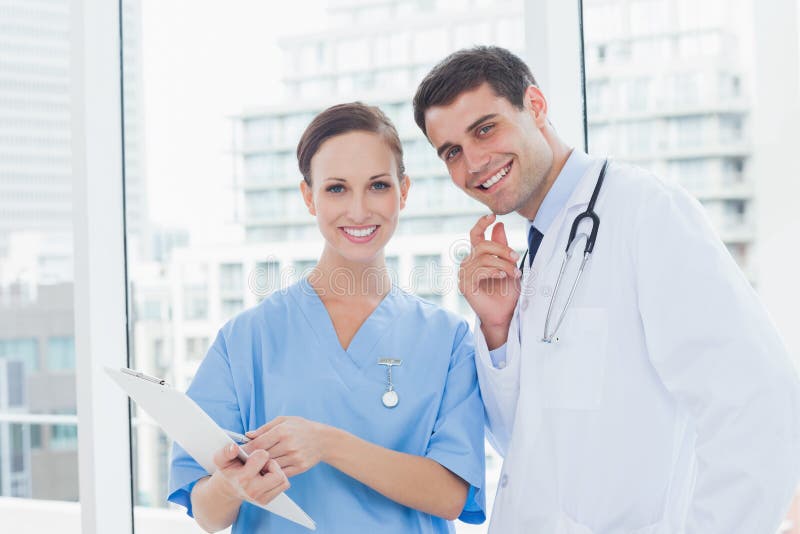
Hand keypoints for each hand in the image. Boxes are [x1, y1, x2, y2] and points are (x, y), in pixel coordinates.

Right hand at [211, 443, 289, 505]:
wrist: (229, 487)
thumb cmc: (229, 470)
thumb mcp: (222, 459)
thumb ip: (226, 451)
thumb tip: (234, 447)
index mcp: (242, 479)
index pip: (263, 457)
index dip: (260, 453)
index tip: (253, 456)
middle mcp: (252, 492)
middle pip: (278, 474)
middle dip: (272, 464)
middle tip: (262, 464)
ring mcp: (260, 499)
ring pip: (283, 480)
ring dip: (277, 471)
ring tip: (264, 470)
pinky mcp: (266, 501)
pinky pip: (283, 485)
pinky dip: (279, 478)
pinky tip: (267, 476)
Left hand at [244, 416, 327, 477]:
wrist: (323, 440)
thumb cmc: (301, 428)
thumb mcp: (284, 421)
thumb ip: (264, 428)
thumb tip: (248, 435)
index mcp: (283, 431)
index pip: (258, 443)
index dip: (246, 449)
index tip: (239, 452)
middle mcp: (289, 445)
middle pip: (263, 456)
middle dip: (252, 459)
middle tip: (243, 461)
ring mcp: (295, 457)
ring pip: (270, 466)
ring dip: (261, 467)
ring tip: (255, 466)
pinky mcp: (300, 467)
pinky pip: (281, 473)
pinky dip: (272, 472)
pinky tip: (268, 470)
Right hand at [459, 214, 520, 348]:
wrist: (505, 314)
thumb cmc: (507, 291)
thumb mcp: (508, 264)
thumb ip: (502, 246)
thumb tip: (498, 224)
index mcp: (477, 256)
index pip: (475, 235)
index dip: (481, 223)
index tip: (493, 216)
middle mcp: (468, 263)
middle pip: (483, 245)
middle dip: (502, 249)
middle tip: (517, 257)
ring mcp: (464, 274)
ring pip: (484, 258)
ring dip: (503, 263)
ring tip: (514, 273)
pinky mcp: (465, 285)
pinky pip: (479, 271)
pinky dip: (493, 271)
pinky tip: (502, 275)